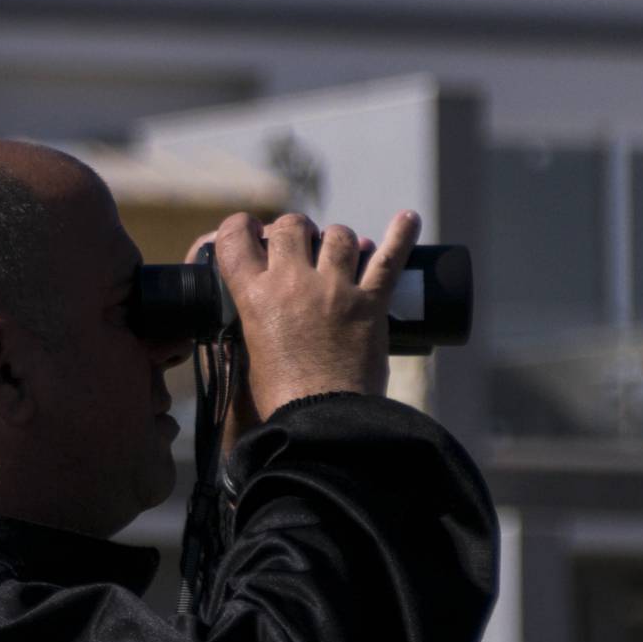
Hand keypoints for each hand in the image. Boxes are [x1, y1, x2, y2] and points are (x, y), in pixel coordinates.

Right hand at [209, 209, 415, 438]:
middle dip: (295, 231)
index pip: (235, 238)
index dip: (241, 226)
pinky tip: (407, 219)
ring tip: (339, 253)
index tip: (249, 230)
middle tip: (299, 246)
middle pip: (293, 226)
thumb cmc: (279, 398)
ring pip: (339, 236)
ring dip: (337, 240)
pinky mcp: (371, 302)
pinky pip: (390, 257)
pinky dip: (401, 235)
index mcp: (253, 297)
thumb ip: (247, 327)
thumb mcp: (247, 355)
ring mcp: (335, 289)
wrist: (321, 421)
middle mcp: (292, 283)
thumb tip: (244, 320)